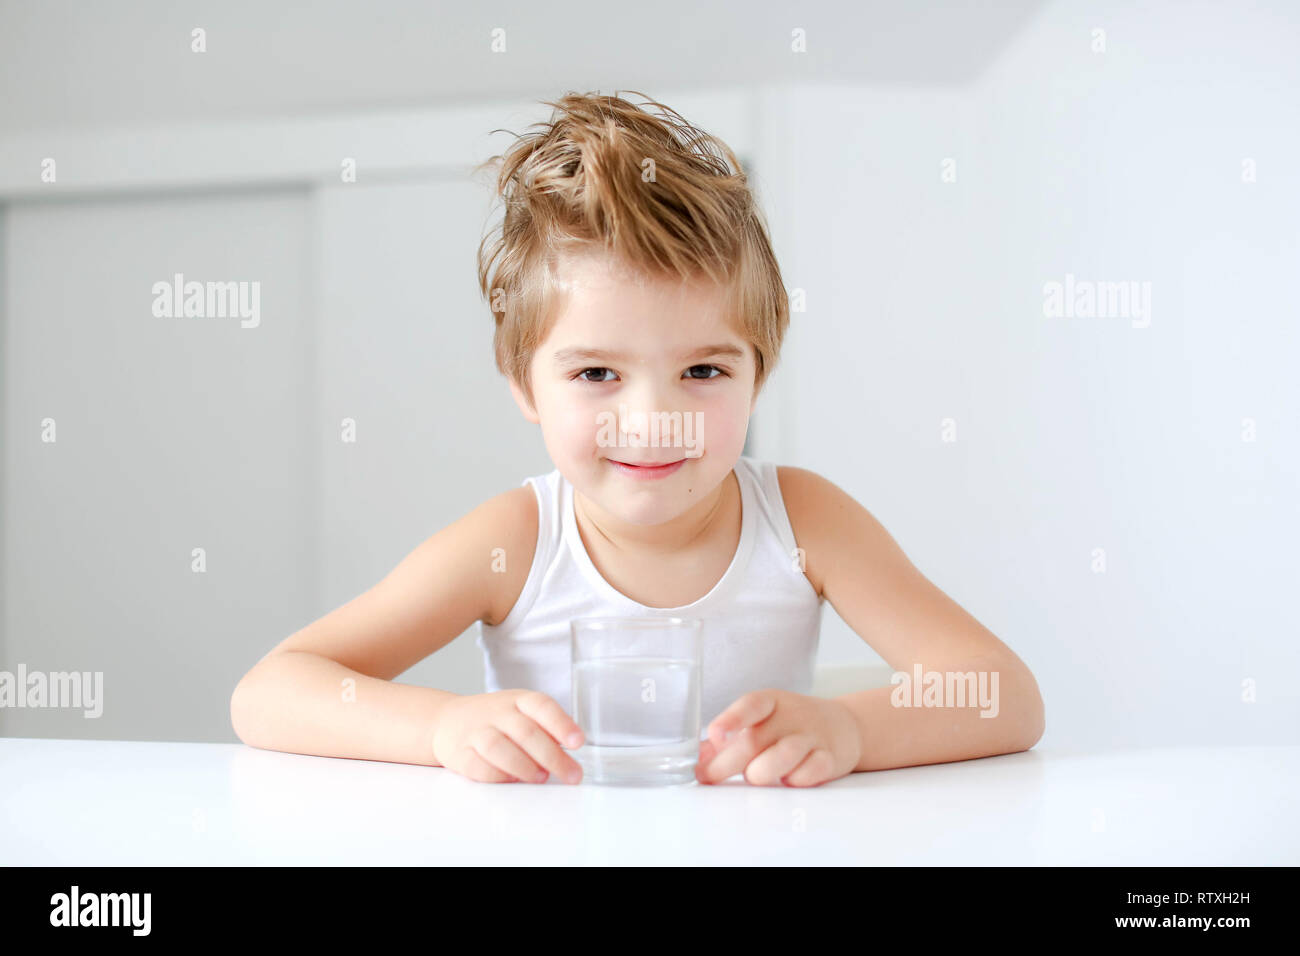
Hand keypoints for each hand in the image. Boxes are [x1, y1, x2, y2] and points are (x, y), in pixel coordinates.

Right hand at [430, 689, 585, 783]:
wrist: (447, 720)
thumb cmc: (495, 720)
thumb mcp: (520, 712)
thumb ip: (544, 729)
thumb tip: (569, 752)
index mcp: (517, 700)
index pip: (541, 706)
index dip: (561, 724)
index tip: (578, 742)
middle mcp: (497, 713)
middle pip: (525, 732)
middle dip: (552, 756)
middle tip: (571, 774)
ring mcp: (476, 732)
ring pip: (499, 748)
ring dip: (524, 766)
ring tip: (541, 778)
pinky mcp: (459, 754)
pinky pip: (477, 766)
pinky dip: (497, 776)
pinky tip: (512, 780)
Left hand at [696, 689, 860, 786]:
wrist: (843, 727)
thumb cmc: (790, 726)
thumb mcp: (761, 722)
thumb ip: (729, 740)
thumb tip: (697, 759)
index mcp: (771, 702)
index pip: (751, 705)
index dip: (731, 719)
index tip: (714, 735)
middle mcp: (791, 716)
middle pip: (755, 740)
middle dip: (725, 763)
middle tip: (707, 776)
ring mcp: (812, 737)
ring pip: (783, 755)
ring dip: (760, 772)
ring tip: (754, 777)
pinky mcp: (829, 759)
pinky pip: (810, 773)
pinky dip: (794, 780)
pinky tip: (788, 779)